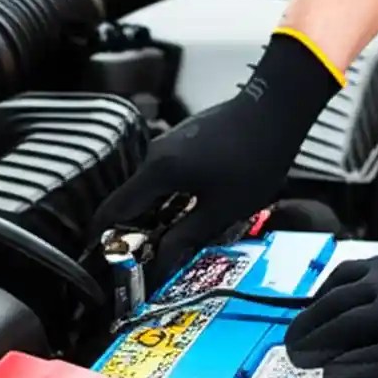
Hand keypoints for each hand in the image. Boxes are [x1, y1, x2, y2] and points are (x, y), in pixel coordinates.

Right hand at [91, 30, 342, 273]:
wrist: (275, 110)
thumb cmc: (254, 157)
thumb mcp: (222, 209)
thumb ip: (186, 238)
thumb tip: (161, 267)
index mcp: (157, 172)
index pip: (113, 210)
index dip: (104, 239)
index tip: (102, 262)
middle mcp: (155, 155)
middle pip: (129, 201)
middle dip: (131, 234)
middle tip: (139, 264)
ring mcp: (168, 146)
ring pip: (148, 190)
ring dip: (153, 217)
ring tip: (165, 245)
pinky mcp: (183, 143)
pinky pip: (163, 177)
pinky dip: (167, 200)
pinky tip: (186, 216)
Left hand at [285, 206, 377, 377]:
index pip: (345, 276)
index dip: (321, 296)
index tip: (310, 308)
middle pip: (334, 303)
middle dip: (307, 323)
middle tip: (292, 340)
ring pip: (346, 328)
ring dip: (318, 345)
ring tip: (300, 359)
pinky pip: (377, 357)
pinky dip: (351, 367)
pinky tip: (334, 376)